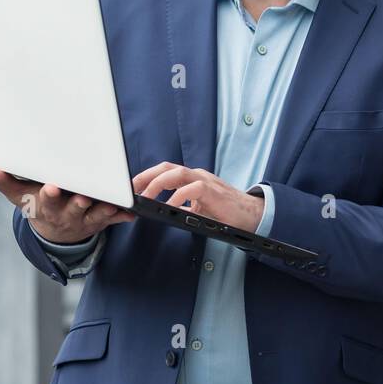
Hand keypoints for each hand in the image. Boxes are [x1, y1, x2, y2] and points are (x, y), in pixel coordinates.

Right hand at [0, 166, 134, 244]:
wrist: (55, 230)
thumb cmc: (38, 204)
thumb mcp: (20, 196)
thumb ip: (5, 182)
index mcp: (47, 206)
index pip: (46, 200)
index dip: (49, 195)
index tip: (50, 187)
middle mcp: (67, 214)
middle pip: (73, 208)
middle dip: (78, 202)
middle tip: (83, 196)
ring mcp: (85, 218)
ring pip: (96, 214)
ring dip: (104, 209)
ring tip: (112, 204)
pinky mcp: (101, 220)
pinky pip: (114, 219)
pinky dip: (122, 216)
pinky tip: (132, 213)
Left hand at [132, 162, 264, 233]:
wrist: (251, 215)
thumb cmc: (225, 212)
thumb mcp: (198, 208)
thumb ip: (183, 205)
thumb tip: (163, 210)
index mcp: (192, 179)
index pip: (165, 171)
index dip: (146, 177)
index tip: (131, 187)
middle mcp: (196, 175)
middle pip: (166, 168)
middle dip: (145, 177)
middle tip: (131, 190)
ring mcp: (205, 181)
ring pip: (176, 174)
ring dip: (157, 185)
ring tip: (146, 198)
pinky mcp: (213, 191)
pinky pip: (191, 189)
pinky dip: (179, 197)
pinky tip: (171, 206)